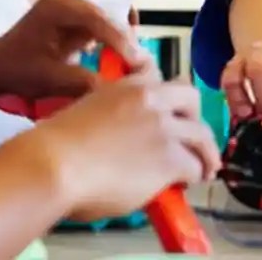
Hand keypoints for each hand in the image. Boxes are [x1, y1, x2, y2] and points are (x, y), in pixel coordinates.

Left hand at [0, 0, 155, 100]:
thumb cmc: (17, 71)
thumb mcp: (51, 80)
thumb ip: (85, 82)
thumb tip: (121, 89)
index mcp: (57, 6)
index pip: (98, 19)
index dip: (121, 41)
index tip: (137, 63)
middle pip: (107, 17)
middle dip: (126, 41)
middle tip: (143, 67)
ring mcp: (72, 6)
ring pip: (108, 22)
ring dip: (122, 42)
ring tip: (136, 66)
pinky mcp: (75, 17)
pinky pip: (102, 27)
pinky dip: (113, 43)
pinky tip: (123, 61)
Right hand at [28, 75, 220, 220]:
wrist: (55, 164)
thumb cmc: (57, 146)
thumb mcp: (87, 112)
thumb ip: (114, 115)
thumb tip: (123, 137)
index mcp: (127, 85)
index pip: (160, 77)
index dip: (169, 97)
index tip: (172, 112)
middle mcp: (151, 100)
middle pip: (191, 98)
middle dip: (195, 118)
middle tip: (193, 139)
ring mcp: (163, 128)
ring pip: (201, 135)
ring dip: (206, 152)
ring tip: (206, 168)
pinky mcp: (169, 158)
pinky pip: (194, 166)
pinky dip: (194, 176)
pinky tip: (186, 184)